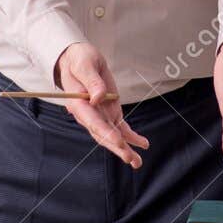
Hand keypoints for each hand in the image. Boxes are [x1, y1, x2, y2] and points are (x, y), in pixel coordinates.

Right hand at [53, 41, 149, 168]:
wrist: (78, 60)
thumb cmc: (79, 59)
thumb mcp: (84, 64)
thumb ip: (91, 80)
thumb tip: (98, 97)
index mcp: (79, 103)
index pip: (91, 120)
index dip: (105, 132)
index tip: (118, 141)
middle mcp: (89, 114)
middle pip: (102, 134)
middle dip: (116, 147)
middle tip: (129, 158)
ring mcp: (100, 115)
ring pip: (112, 135)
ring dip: (124, 149)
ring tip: (137, 162)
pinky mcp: (110, 112)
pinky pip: (121, 127)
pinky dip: (132, 137)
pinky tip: (143, 145)